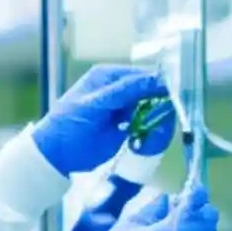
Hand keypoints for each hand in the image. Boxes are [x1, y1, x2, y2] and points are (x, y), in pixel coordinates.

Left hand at [32, 65, 169, 174]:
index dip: (160, 84)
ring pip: (153, 109)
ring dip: (155, 119)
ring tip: (145, 129)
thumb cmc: (68, 124)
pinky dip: (149, 131)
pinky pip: (148, 125)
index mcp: (109, 76)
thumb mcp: (95, 104)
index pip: (143, 75)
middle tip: (164, 116)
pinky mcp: (128, 126)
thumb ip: (125, 91)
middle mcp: (120, 89)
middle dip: (160, 103)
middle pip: (153, 91)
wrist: (56, 155)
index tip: (175, 95)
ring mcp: (125, 108)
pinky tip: (141, 137)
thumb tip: (157, 79)